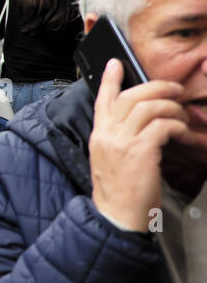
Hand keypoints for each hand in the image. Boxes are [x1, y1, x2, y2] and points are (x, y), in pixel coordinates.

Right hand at [88, 59, 190, 231]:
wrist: (115, 218)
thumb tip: (142, 124)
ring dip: (173, 109)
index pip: (102, 100)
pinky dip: (178, 127)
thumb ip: (119, 139)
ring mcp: (122, 141)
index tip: (116, 64)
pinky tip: (183, 135)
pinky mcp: (140, 151)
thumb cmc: (118, 193)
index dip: (109, 79)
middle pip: (132, 96)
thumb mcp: (110, 161)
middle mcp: (107, 134)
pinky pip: (163, 126)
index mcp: (99, 135)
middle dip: (158, 88)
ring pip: (150, 107)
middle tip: (175, 90)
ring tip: (183, 118)